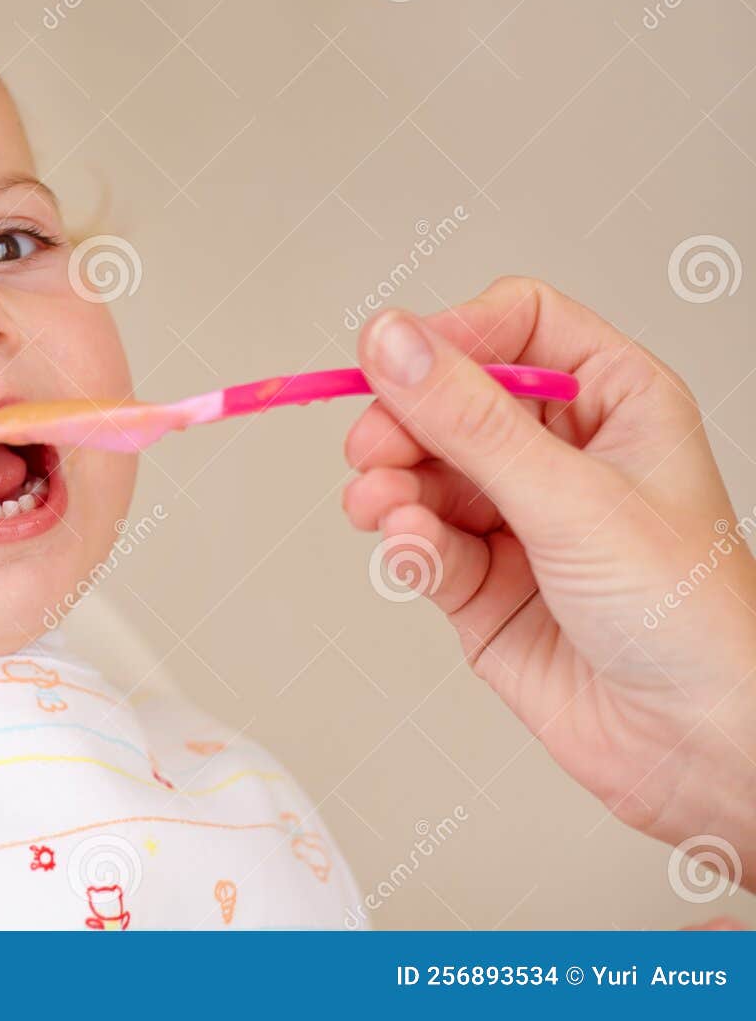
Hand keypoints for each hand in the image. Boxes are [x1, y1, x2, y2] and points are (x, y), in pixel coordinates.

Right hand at [341, 276, 755, 884]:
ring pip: (422, 472)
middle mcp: (562, 453)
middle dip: (403, 423)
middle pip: (450, 400)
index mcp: (613, 401)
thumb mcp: (570, 497)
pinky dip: (403, 544)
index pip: (514, 326)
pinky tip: (407, 555)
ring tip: (382, 511)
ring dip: (390, 487)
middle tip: (373, 452)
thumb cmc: (686, 614)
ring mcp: (517, 520)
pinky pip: (420, 541)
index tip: (397, 364)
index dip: (453, 337)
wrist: (700, 747)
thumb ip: (467, 419)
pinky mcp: (481, 585)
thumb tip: (388, 340)